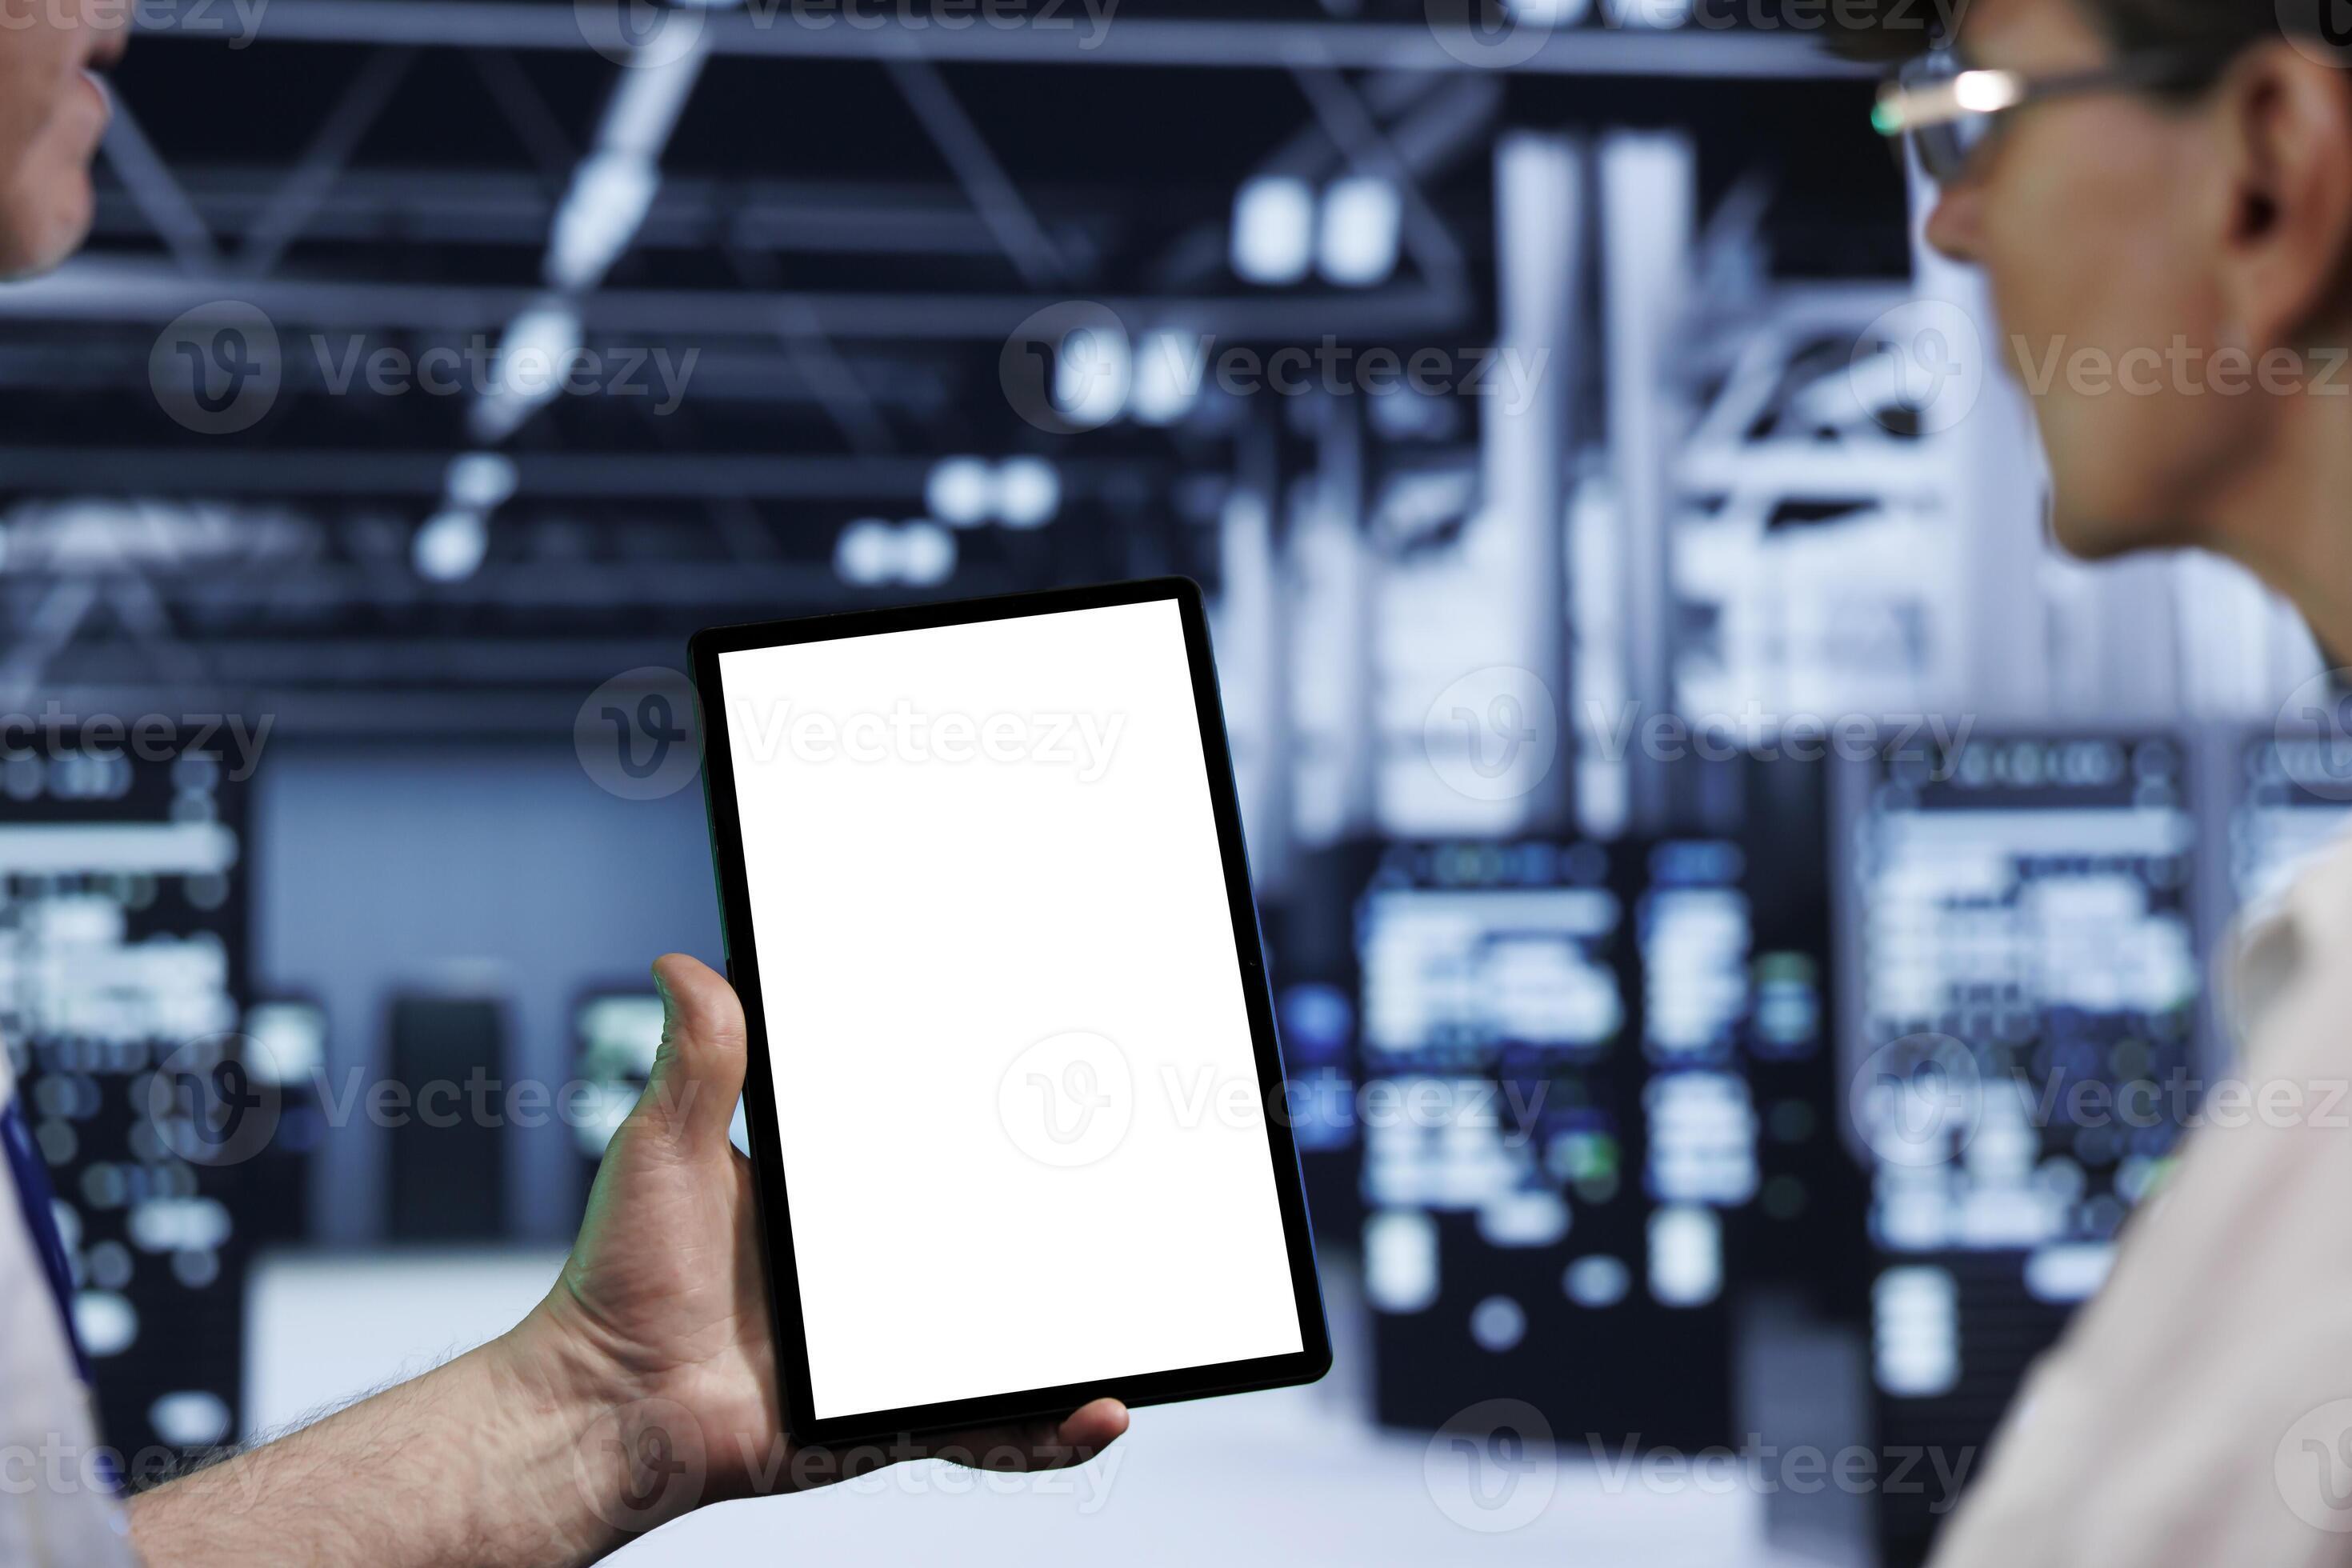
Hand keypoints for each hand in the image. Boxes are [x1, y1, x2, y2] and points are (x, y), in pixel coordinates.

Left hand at [511, 953, 1130, 1555]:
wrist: (602, 1409)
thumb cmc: (619, 1282)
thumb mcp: (664, 1145)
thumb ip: (699, 1058)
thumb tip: (679, 962)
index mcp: (838, 1206)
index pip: (937, 1150)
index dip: (995, 1120)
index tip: (1051, 1069)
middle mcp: (876, 1276)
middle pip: (996, 1236)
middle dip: (1068, 1212)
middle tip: (1131, 1167)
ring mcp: (895, 1350)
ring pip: (1013, 1336)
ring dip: (1082, 1327)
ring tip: (1141, 1305)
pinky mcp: (894, 1419)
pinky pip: (988, 1430)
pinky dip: (1048, 1429)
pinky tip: (1100, 1409)